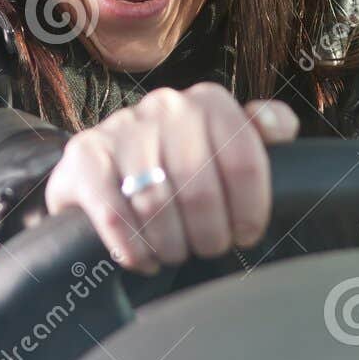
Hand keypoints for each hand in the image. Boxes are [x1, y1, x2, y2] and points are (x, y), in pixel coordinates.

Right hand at [44, 83, 299, 272]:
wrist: (102, 169)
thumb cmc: (178, 163)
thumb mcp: (225, 145)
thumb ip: (263, 133)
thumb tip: (273, 124)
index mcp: (208, 102)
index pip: (243, 161)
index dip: (250, 210)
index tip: (246, 234)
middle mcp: (165, 106)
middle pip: (201, 188)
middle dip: (209, 233)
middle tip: (208, 248)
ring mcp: (121, 128)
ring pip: (157, 204)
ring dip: (172, 244)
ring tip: (176, 252)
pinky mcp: (85, 156)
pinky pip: (115, 215)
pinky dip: (135, 248)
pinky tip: (145, 257)